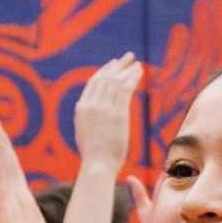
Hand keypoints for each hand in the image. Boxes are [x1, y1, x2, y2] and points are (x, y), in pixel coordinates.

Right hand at [73, 53, 143, 174]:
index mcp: (81, 108)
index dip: (104, 72)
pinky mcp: (118, 113)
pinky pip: (126, 89)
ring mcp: (104, 108)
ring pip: (116, 82)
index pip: (93, 83)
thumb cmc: (94, 155)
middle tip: (127, 57)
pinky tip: (139, 73)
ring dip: (127, 70)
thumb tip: (98, 115)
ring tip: (136, 63)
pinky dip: (133, 78)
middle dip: (117, 66)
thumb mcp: (86, 132)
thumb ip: (90, 118)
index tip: (113, 65)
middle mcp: (91, 104)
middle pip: (105, 78)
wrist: (98, 165)